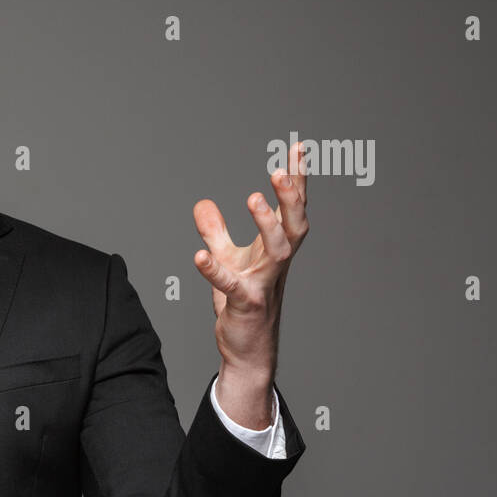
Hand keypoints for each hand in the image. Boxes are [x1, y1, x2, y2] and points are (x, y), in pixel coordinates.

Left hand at [192, 141, 309, 388]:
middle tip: (280, 170)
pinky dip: (217, 272)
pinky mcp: (247, 305)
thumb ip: (215, 232)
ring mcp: (265, 284)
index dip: (296, 180)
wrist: (247, 348)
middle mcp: (275, 264)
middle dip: (292, 198)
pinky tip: (199, 258)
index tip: (297, 148)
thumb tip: (202, 203)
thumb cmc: (244, 302)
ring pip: (278, 252)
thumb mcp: (226, 260)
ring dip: (267, 224)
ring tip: (252, 198)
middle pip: (295, 225)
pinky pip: (233, 287)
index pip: (289, 209)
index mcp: (274, 249)